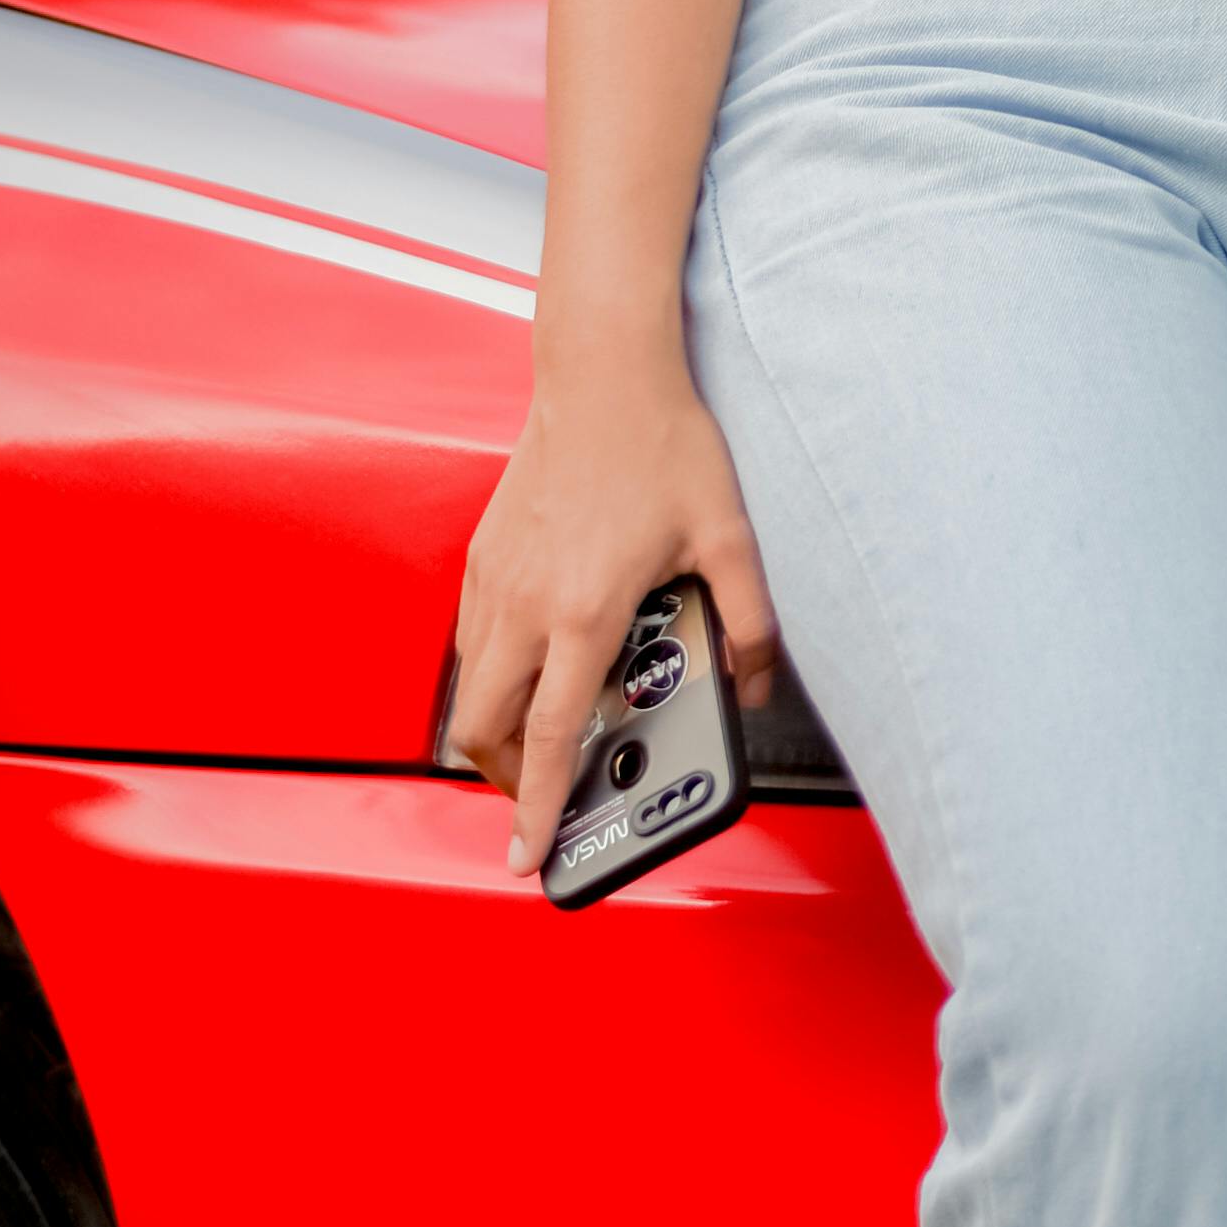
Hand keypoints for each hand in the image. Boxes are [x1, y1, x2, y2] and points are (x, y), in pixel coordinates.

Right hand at [453, 359, 779, 879]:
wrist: (604, 372)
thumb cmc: (663, 444)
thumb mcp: (730, 537)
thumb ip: (751, 622)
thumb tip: (757, 684)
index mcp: (585, 611)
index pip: (550, 736)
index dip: (536, 806)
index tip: (526, 853)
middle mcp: (526, 603)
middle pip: (485, 728)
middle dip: (505, 779)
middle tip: (542, 791)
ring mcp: (494, 577)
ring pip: (469, 686)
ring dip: (494, 726)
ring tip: (541, 734)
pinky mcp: (482, 554)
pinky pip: (468, 640)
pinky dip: (489, 673)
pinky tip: (532, 662)